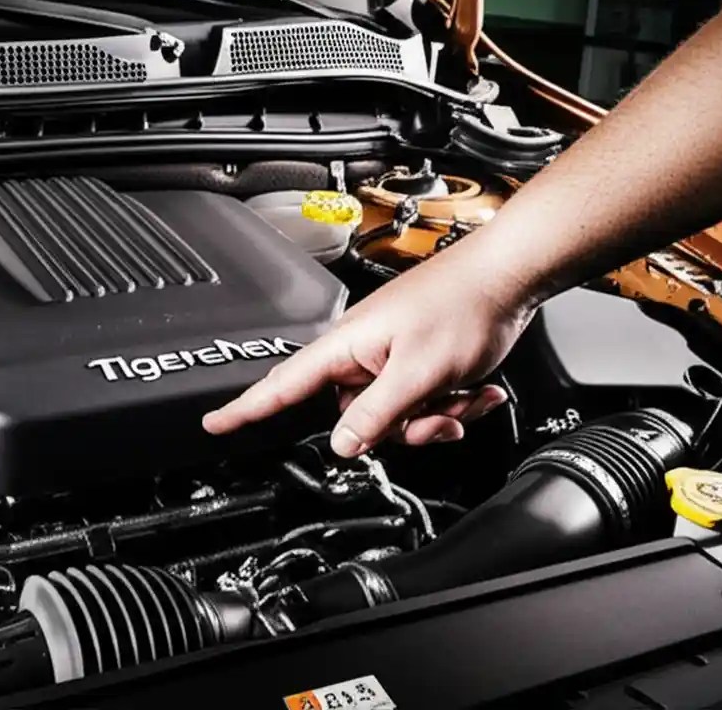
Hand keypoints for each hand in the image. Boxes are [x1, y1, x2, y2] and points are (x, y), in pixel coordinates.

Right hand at [202, 251, 533, 456]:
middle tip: (435, 412)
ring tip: (463, 393)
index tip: (214, 423)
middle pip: (356, 418)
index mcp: (346, 346)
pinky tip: (473, 388)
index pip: (283, 384)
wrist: (508, 276)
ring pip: (394, 417)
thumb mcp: (417, 373)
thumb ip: (374, 415)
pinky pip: (418, 403)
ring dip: (433, 415)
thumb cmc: (462, 304)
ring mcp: (388, 358)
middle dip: (402, 426)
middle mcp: (361, 353)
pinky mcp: (414, 361)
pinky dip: (450, 403)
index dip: (246, 407)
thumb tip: (342, 446)